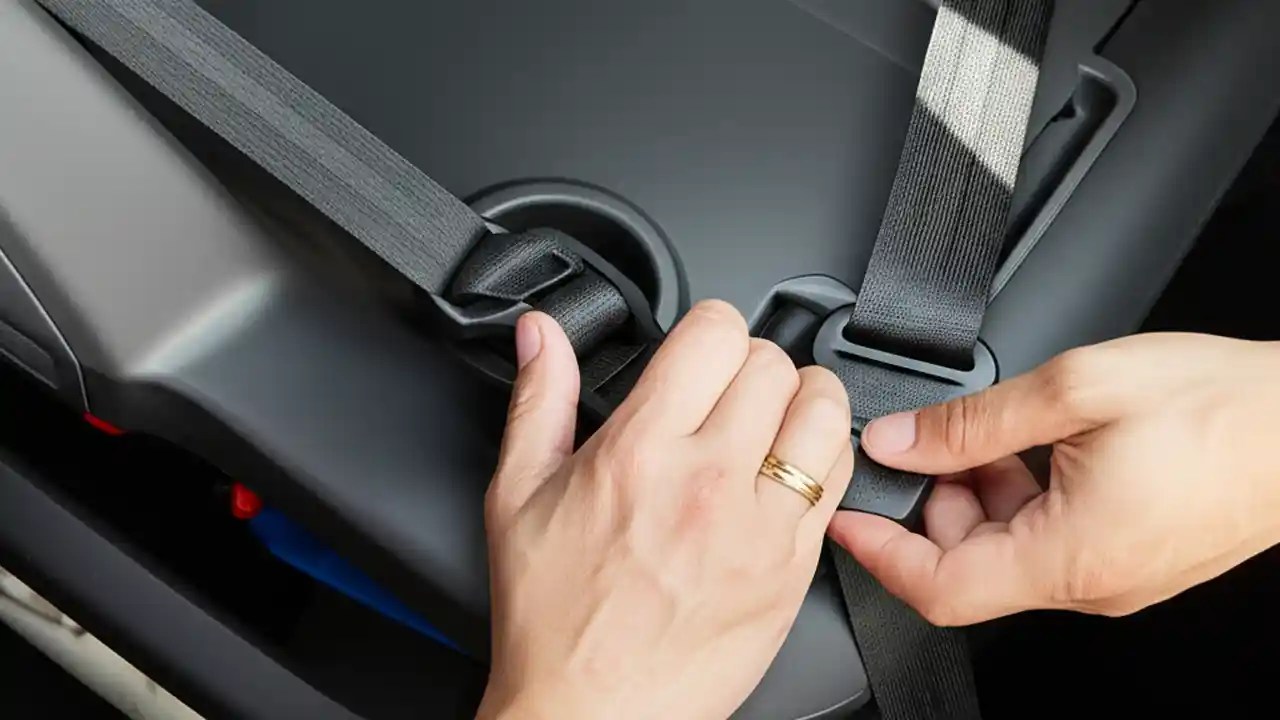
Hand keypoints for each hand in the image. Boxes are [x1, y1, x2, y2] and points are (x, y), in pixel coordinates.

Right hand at [478, 302, 853, 719]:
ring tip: (771, 420)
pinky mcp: (794, 568)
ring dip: (801, 401)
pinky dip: (824, 458)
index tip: (698, 349)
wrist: (592, 714)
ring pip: (824, 412)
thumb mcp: (516, 497)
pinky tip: (788, 472)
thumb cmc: (553, 618)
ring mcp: (760, 527)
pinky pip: (841, 480)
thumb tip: (540, 334)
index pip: (716, 333)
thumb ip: (537, 400)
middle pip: (774, 363)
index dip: (709, 327)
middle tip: (727, 392)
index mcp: (639, 452)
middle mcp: (707, 482)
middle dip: (750, 363)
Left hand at [829, 332, 1279, 624]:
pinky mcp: (1129, 557)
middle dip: (935, 503)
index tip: (844, 517)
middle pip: (967, 565)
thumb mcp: (1076, 390)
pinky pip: (1047, 540)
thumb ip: (971, 423)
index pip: (940, 586)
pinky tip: (1036, 447)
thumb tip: (898, 440)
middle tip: (936, 441)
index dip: (879, 553)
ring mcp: (1112, 575)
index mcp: (1071, 555)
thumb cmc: (1221, 407)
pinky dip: (1021, 497)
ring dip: (980, 493)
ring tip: (1000, 432)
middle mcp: (1090, 583)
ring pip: (1006, 550)